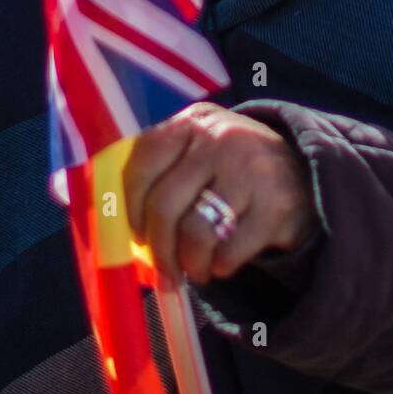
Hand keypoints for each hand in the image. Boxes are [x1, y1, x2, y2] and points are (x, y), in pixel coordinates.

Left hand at [123, 102, 318, 286]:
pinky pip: (230, 251)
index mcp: (192, 122)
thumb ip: (155, 175)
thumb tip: (89, 210)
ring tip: (196, 269)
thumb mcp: (196, 154)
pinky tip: (223, 261)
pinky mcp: (277, 204)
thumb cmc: (231, 171)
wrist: (303, 174)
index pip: (143, 162)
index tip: (138, 233)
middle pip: (165, 205)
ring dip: (190, 264)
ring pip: (196, 233)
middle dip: (159, 250)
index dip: (131, 206)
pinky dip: (220, 266)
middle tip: (165, 271)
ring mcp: (252, 169)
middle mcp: (221, 138)